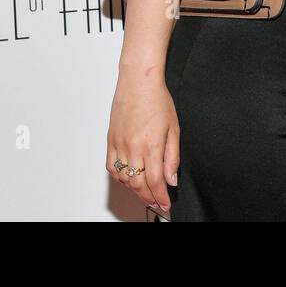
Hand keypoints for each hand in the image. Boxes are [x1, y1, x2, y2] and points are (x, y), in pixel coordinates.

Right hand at [106, 69, 179, 214]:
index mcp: (151, 145)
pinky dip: (120, 177)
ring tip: (146, 193)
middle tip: (157, 204)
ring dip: (135, 190)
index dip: (160, 197)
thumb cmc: (158, 100)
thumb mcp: (174, 128)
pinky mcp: (110, 141)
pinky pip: (111, 167)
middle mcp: (133, 147)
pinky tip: (129, 178)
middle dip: (149, 198)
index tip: (165, 204)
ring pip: (124, 178)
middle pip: (138, 184)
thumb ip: (173, 156)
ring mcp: (119, 145)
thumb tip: (171, 178)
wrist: (138, 82)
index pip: (155, 181)